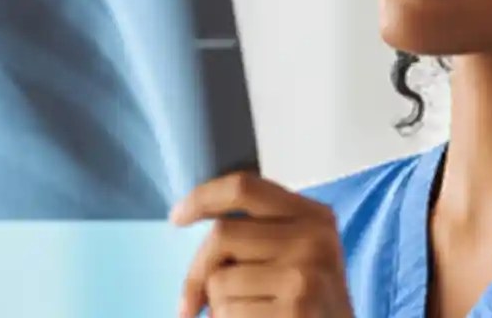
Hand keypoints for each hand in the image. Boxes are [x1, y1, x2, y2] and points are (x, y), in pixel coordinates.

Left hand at [170, 171, 352, 317]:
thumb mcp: (301, 254)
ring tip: (249, 314)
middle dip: (197, 271)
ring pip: (219, 281)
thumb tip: (186, 219)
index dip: (203, 197)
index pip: (245, 187)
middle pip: (222, 234)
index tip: (177, 217)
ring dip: (218, 307)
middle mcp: (313, 239)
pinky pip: (227, 313)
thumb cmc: (311, 303)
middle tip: (190, 303)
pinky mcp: (295, 309)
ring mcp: (305, 275)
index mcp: (314, 216)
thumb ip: (260, 233)